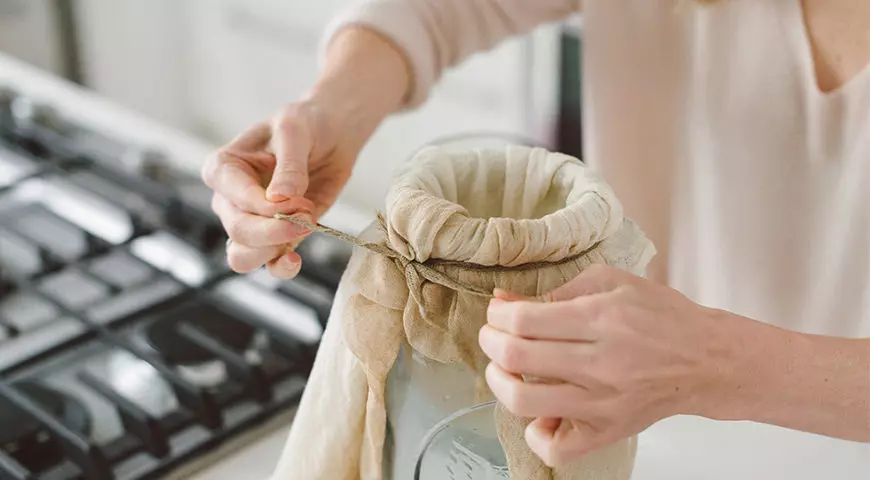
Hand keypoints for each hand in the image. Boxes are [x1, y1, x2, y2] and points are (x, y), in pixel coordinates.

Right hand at [201, 99, 361, 277]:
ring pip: (244, 255)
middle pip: (238, 231)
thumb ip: (289, 164)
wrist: (332, 135)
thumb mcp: (295, 130)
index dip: (263, 207)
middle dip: (273, 231)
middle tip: (305, 215)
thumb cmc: (305, 124)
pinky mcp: (277, 236)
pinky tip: (295, 259)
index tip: (294, 199)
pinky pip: (269, 264)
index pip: (234, 198)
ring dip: (274, 251)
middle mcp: (230, 199)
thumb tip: (280, 197)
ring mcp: (252, 221)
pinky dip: (280, 267)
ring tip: (304, 227)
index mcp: (224, 168)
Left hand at [479, 264, 736, 465]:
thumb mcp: (613, 282)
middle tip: (493, 336)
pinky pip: (557, 447)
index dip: (498, 316)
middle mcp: (599, 362)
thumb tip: (505, 300)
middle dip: (489, 341)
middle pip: (516, 356)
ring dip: (499, 382)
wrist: (707, 360)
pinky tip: (539, 412)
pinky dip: (536, 433)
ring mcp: (602, 402)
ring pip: (524, 400)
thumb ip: (558, 289)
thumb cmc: (661, 316)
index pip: (524, 320)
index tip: (498, 314)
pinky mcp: (607, 430)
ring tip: (504, 370)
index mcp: (601, 319)